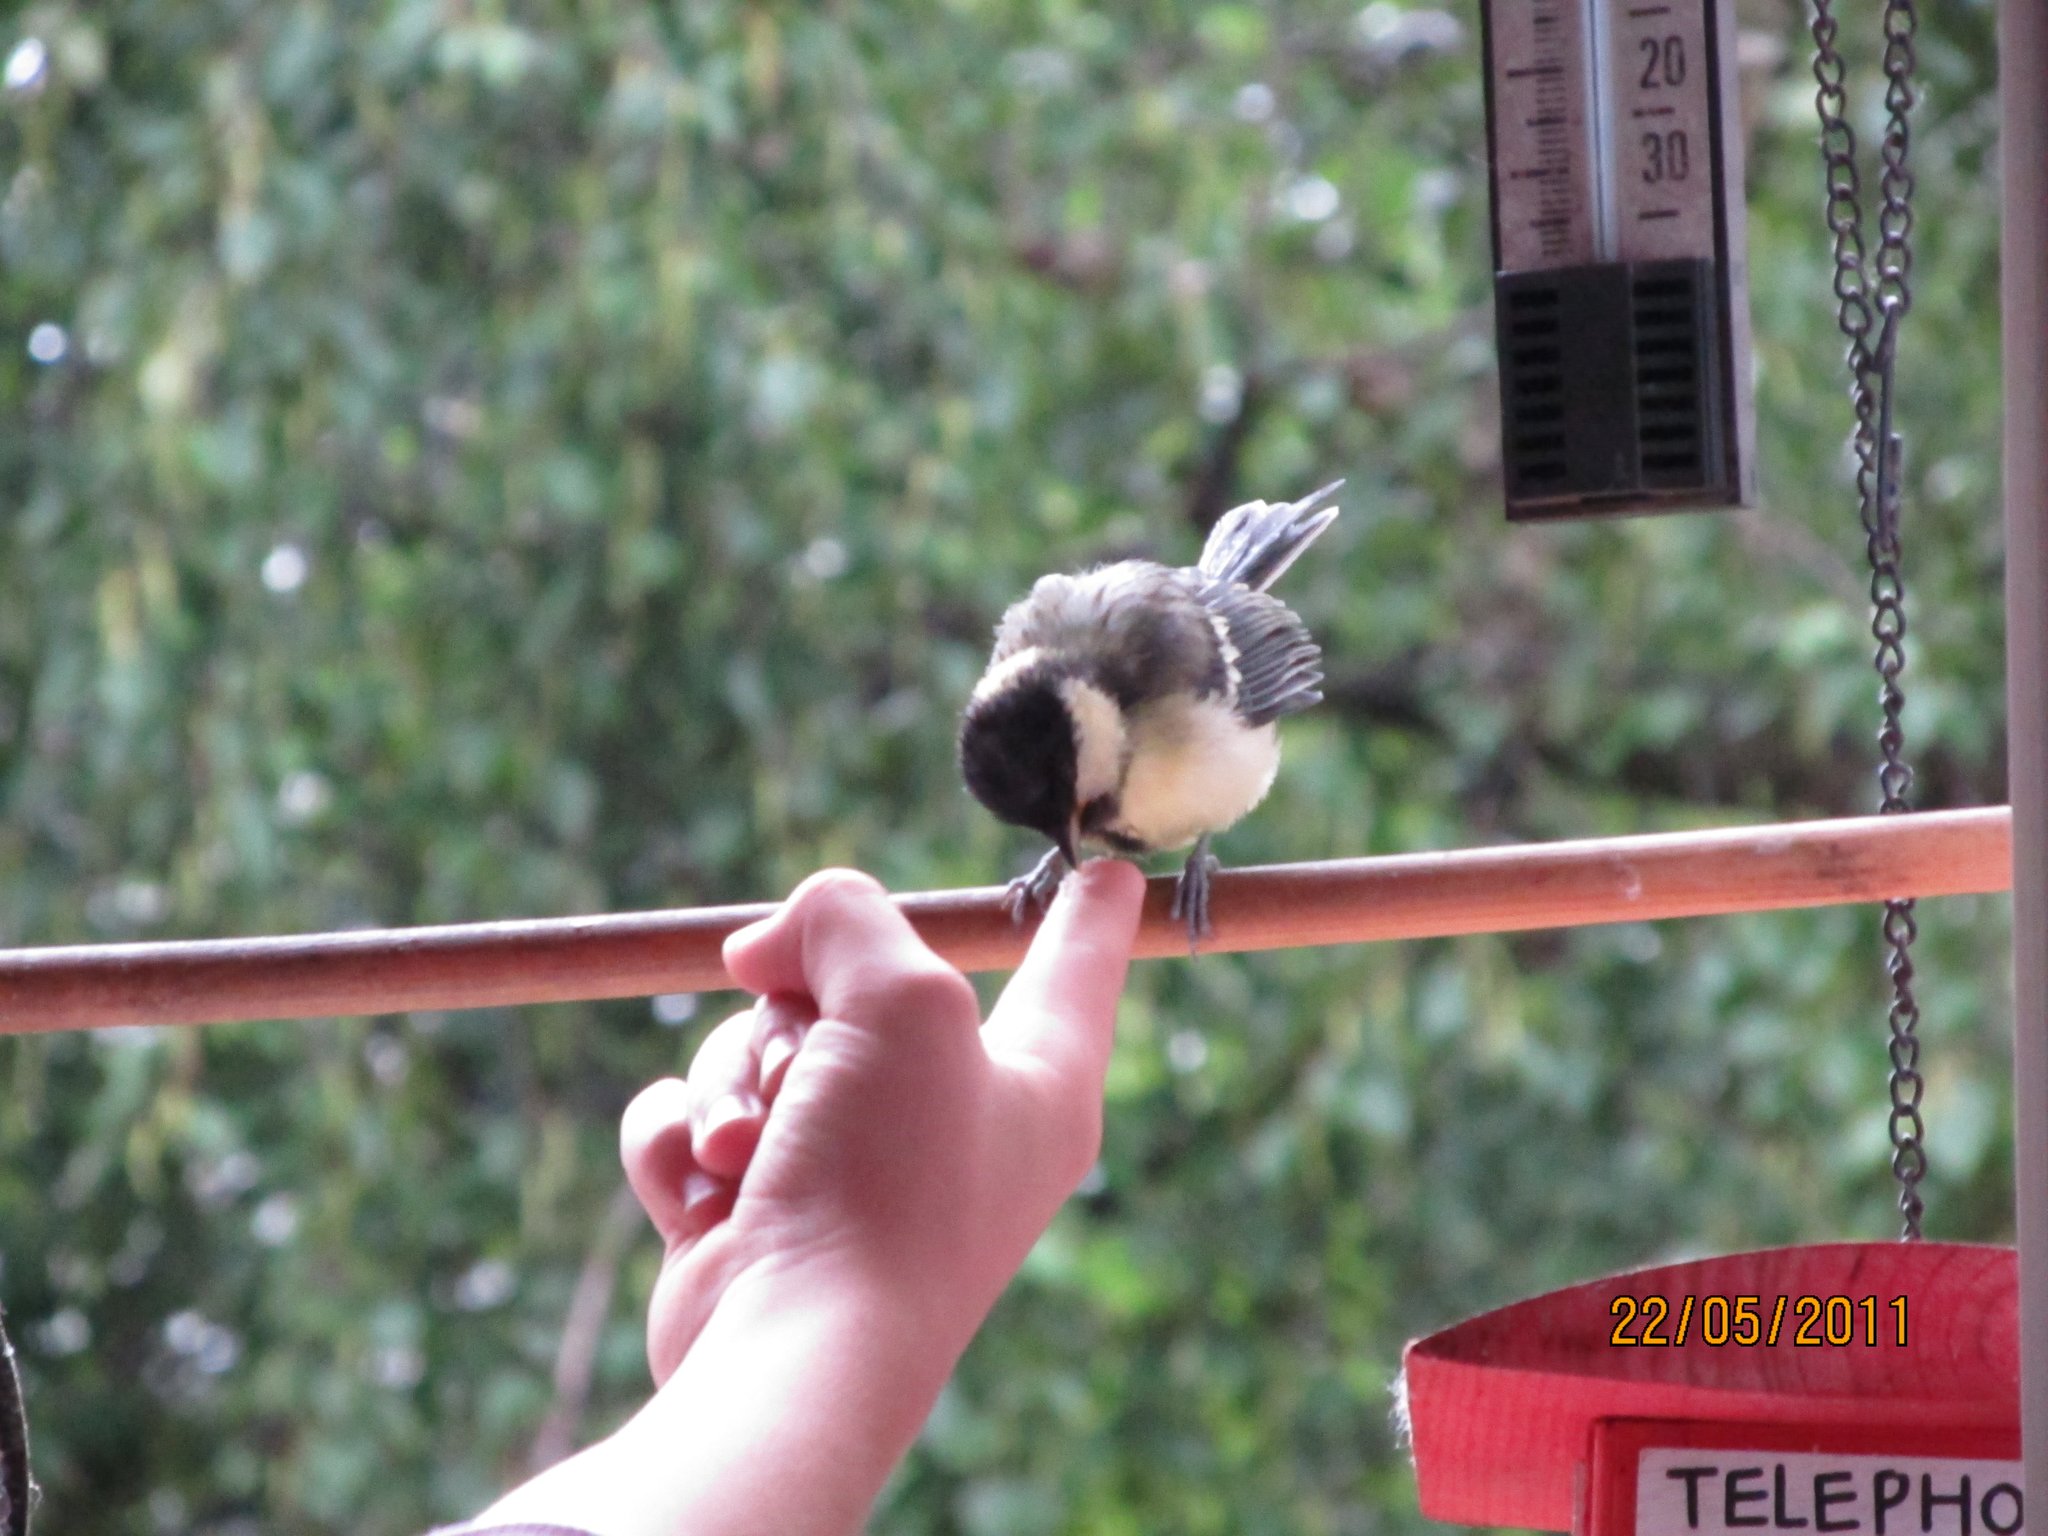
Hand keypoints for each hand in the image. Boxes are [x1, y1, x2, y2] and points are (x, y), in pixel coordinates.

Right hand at [622, 859, 1145, 1380]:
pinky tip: (712, 1191)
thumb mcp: (900, 1000)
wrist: (796, 1354)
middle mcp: (953, 1121)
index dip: (1089, 911)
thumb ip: (846, 920)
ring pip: (760, 1044)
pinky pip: (696, 1115)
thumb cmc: (887, 1181)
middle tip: (809, 1053)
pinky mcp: (757, 1206)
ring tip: (755, 1153)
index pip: (1074, 964)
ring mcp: (851, 1168)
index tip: (1111, 873)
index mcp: (1038, 1079)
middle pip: (862, 984)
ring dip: (736, 1082)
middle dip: (804, 1005)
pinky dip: (686, 1140)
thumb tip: (763, 955)